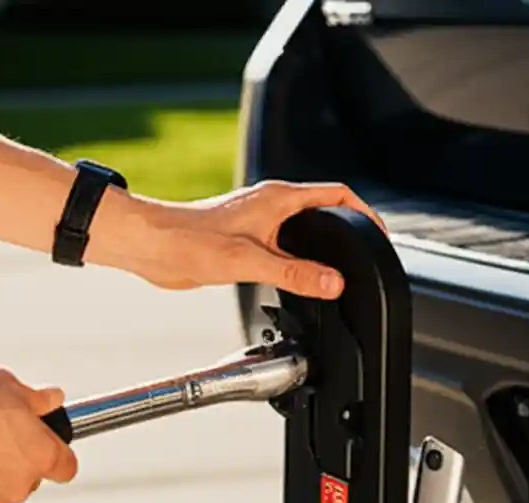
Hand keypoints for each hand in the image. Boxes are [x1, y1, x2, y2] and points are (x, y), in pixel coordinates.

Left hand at [86, 180, 387, 299]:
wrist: (149, 246)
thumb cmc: (187, 241)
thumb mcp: (248, 261)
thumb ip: (294, 272)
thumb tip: (333, 282)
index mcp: (277, 199)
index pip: (336, 195)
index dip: (364, 213)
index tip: (379, 235)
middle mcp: (270, 206)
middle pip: (323, 211)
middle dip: (347, 232)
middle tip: (364, 256)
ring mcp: (257, 223)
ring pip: (302, 232)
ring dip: (320, 249)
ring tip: (337, 271)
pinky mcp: (243, 242)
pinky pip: (282, 248)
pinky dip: (298, 262)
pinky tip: (296, 282)